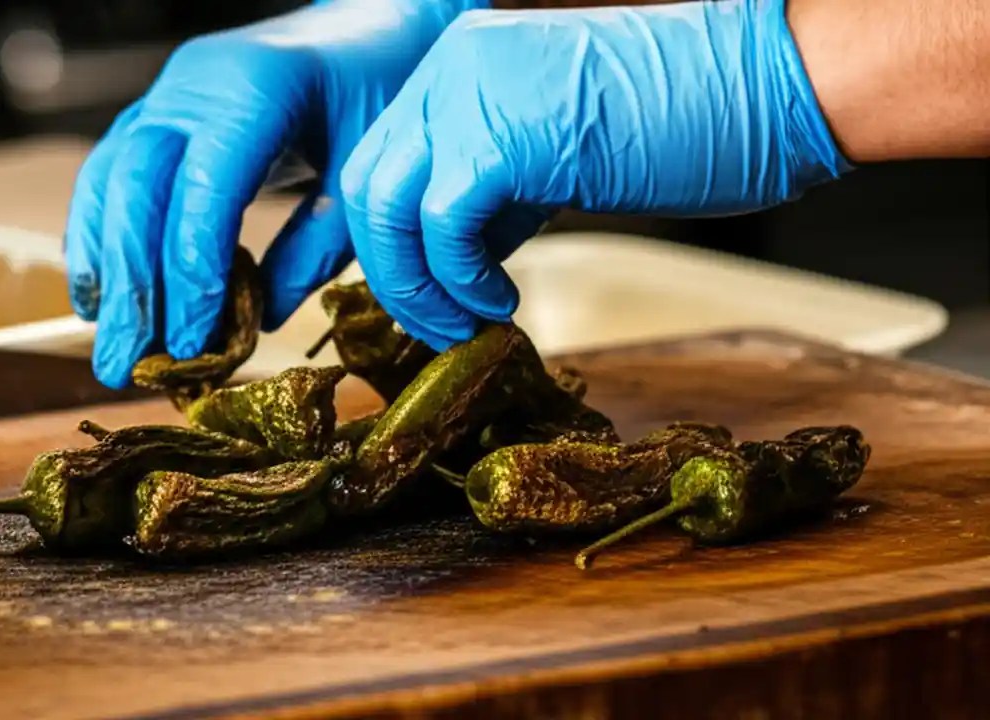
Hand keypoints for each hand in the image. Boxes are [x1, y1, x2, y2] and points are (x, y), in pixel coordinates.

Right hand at [65, 0, 482, 388]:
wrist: (368, 27)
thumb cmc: (377, 93)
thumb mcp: (365, 173)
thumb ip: (316, 245)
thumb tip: (263, 318)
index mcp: (255, 91)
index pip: (204, 193)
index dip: (191, 276)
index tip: (190, 345)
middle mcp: (194, 87)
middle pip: (136, 188)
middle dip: (131, 286)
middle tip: (126, 363)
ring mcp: (167, 95)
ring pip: (109, 180)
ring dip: (102, 265)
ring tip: (107, 339)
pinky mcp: (155, 112)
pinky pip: (109, 173)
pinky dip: (99, 234)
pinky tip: (100, 290)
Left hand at [341, 0, 850, 351]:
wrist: (766, 83)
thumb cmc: (685, 117)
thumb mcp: (559, 149)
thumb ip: (495, 188)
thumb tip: (454, 255)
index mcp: (463, 66)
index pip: (384, 159)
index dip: (389, 239)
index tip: (421, 293)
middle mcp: (452, 70)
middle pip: (367, 187)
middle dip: (390, 271)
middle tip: (436, 322)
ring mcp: (472, 97)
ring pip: (387, 210)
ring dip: (418, 287)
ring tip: (467, 323)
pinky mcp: (504, 140)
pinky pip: (440, 228)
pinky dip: (460, 282)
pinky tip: (502, 301)